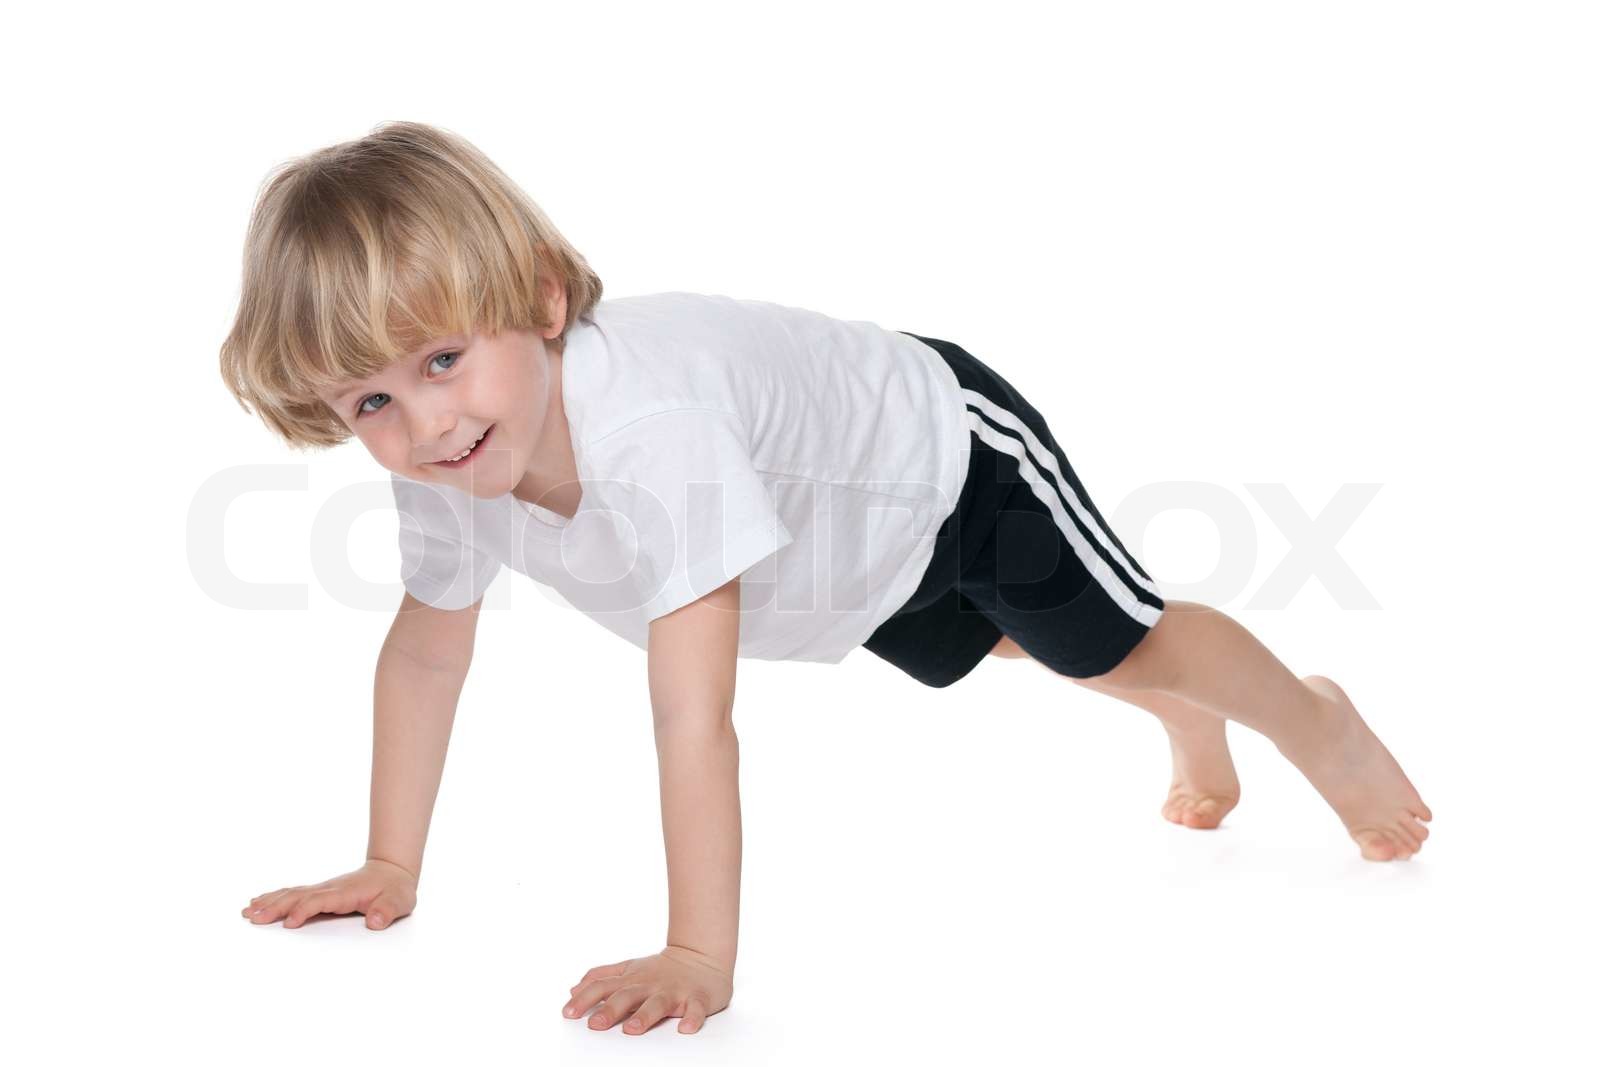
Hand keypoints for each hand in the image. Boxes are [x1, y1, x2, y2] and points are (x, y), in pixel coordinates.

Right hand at [241, 858, 417, 929]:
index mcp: (346, 892)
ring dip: (269, 902)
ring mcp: (323, 889)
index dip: (304, 911)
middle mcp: (330, 888)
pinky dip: (275, 897)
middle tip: (251, 917)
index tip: (288, 923)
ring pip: (292, 893)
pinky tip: (258, 902)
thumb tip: (376, 921)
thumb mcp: (399, 901)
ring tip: (246, 911)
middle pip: (298, 896)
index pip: (320, 900)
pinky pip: (294, 893)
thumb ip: (387, 910)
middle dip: (275, 907)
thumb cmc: (395, 889)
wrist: (392, 870)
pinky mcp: (319, 892)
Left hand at [562, 945, 733, 1034]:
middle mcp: (650, 985)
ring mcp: (674, 991)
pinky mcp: (697, 999)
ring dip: (645, 1016)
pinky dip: (692, 1018)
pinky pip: (696, 1009)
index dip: (584, 1000)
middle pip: (627, 996)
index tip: (568, 1013)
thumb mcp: (629, 968)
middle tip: (595, 1024)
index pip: (603, 987)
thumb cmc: (662, 968)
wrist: (703, 956)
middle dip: (611, 1009)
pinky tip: (685, 1029)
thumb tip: (573, 990)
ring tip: (632, 1029)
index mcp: (632, 979)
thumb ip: (601, 977)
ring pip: (658, 1004)